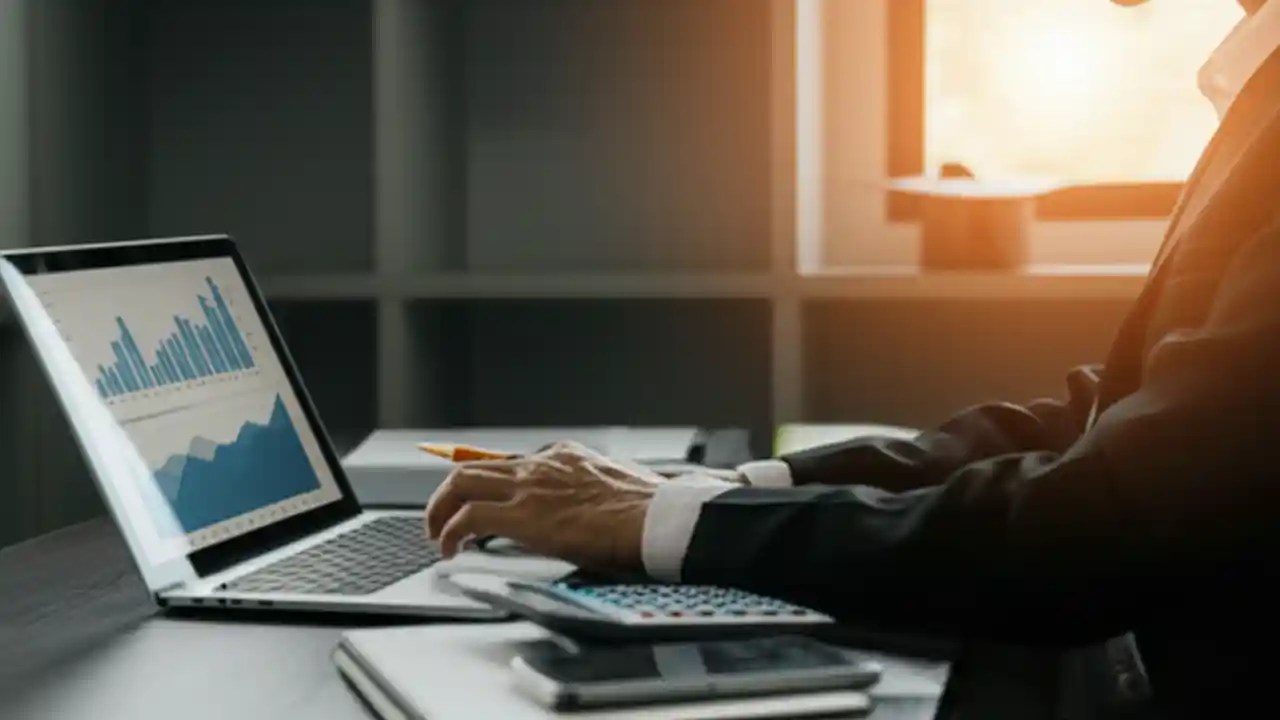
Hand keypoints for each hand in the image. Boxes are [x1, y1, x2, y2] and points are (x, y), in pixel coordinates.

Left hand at [424, 441, 658, 571]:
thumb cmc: (648, 511)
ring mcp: (528, 486)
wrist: (654, 517)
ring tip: (437, 533)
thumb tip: (602, 513)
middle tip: (444, 516)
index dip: (493, 485)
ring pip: (461, 482)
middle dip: (451, 492)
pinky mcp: (520, 515)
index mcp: (565, 456)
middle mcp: (540, 464)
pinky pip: (467, 517)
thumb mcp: (618, 488)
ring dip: (441, 509)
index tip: (486, 500)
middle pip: (476, 467)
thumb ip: (596, 493)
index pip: (513, 465)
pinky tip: (450, 549)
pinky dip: (451, 532)